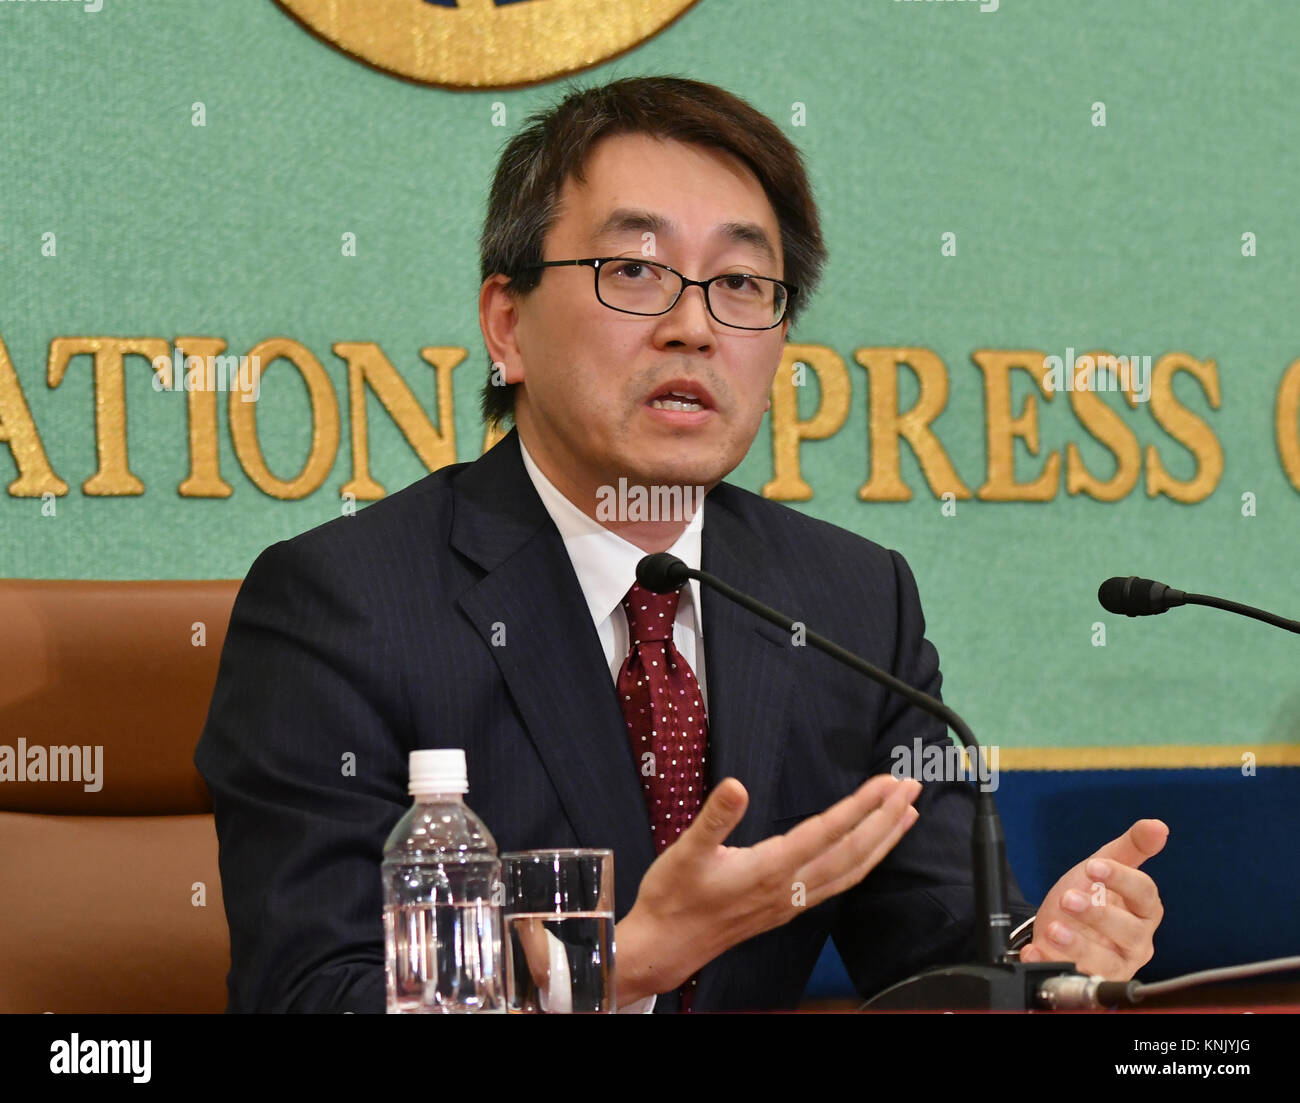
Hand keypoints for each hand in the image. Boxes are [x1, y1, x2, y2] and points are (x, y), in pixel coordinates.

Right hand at [615, 774, 921, 1002]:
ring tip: (906, 815)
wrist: (666, 947)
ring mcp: (791, 902)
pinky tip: (868, 850)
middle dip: (885, 820)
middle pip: (852, 853)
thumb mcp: (685, 851)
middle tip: (911, 788)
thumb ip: (715, 818)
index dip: (860, 806)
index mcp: (769, 870)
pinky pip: (838, 883)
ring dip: (882, 842)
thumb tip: (737, 786)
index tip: (886, 783)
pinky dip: (863, 862)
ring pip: (851, 871)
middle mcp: (789, 888)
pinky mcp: (787, 908)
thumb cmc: (673, 898)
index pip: (827, 832)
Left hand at [1019, 819, 1167, 979]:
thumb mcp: (1105, 866)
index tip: (1094, 865)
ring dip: (1077, 947)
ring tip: (1053, 928)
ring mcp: (1112, 965)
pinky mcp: (1086, 979)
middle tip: (1068, 898)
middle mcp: (1134, 942)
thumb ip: (1131, 847)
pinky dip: (1050, 965)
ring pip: (1104, 963)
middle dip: (1098, 915)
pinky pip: (1072, 978)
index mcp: (1143, 911)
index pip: (1145, 895)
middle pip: (1128, 932)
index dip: (1122, 879)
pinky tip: (1035, 952)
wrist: (1061, 923)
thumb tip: (1157, 826)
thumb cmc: (1091, 895)